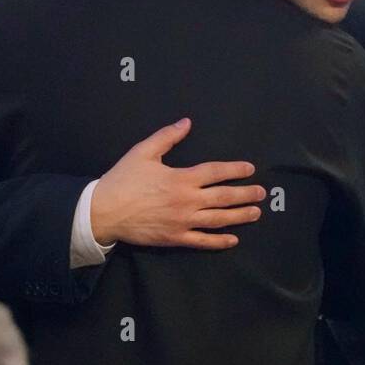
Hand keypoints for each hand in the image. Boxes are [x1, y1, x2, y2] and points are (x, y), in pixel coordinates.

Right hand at [91, 118, 264, 249]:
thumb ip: (167, 137)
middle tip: (261, 193)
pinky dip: (219, 241)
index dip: (235, 170)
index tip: (249, 169)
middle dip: (245, 194)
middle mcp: (187, 201)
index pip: (216, 172)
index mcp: (181, 178)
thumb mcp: (143, 152)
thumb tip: (186, 122)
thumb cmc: (122, 180)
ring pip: (218, 220)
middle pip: (223, 197)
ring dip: (239, 216)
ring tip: (255, 213)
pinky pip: (202, 241)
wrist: (103, 211)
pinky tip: (232, 240)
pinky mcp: (175, 238)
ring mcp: (183, 222)